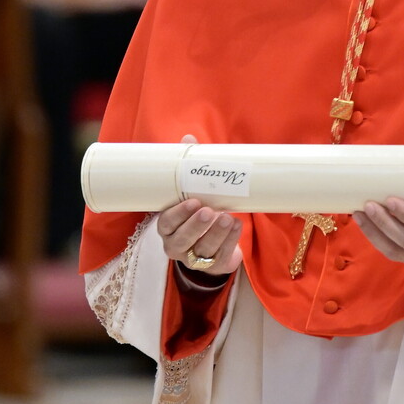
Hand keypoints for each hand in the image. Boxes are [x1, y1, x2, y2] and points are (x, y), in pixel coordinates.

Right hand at [155, 136, 242, 276]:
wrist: (214, 242)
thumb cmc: (199, 210)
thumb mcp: (192, 190)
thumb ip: (189, 166)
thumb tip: (189, 137)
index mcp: (168, 227)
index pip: (166, 223)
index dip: (178, 214)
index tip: (192, 201)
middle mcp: (176, 244)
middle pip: (182, 239)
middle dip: (196, 225)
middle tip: (210, 210)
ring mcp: (194, 258)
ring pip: (203, 248)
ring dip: (217, 233)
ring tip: (229, 217)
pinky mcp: (213, 266)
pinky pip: (220, 256)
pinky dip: (230, 241)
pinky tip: (237, 226)